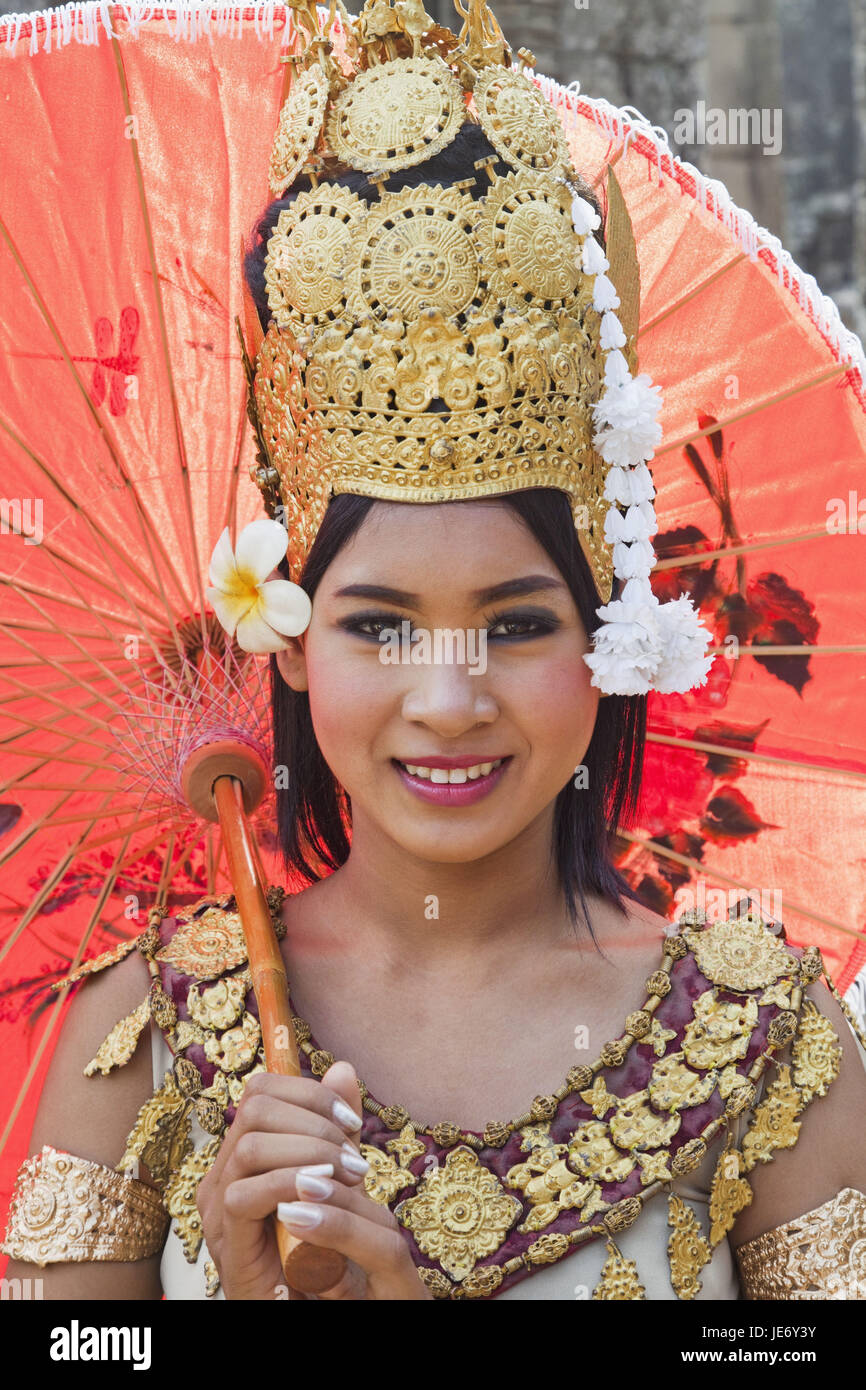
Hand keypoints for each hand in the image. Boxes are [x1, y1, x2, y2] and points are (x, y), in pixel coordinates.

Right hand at [197, 1060, 430, 1299]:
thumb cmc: (320, 1246)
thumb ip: (336, 1125)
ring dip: (309, 1152)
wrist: (308, 1306)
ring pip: (251, 1143)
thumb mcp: (335, 1175)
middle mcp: (222, 1172)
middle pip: (255, 1106)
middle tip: (352, 1157)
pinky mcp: (225, 1240)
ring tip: (344, 1177)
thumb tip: (342, 1068)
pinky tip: (321, 1195)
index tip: (350, 1121)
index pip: (261, 1090)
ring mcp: (218, 1206)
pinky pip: (245, 1195)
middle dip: (314, 1120)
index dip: (309, 1092)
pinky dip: (289, 1186)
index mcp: (244, 1152)